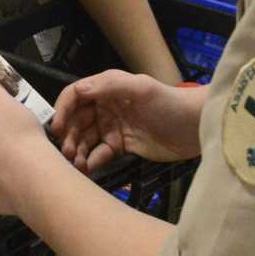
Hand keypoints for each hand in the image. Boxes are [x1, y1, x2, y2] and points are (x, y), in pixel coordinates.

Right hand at [52, 71, 202, 172]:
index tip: (57, 128)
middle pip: (77, 120)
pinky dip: (91, 161)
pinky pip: (99, 154)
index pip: (76, 95)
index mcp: (107, 87)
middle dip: (69, 135)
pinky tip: (86, 169)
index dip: (63, 110)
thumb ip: (109, 86)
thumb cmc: (170, 104)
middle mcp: (106, 106)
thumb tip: (78, 90)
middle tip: (67, 153)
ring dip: (77, 150)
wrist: (197, 127)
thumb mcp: (141, 89)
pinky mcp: (122, 146)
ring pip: (86, 139)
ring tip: (75, 165)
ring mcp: (113, 127)